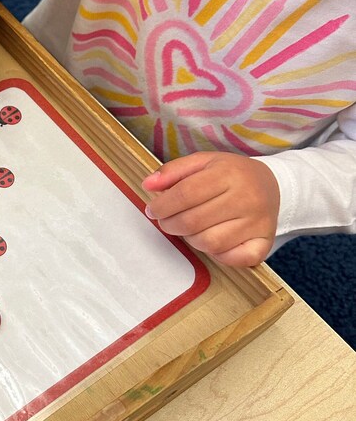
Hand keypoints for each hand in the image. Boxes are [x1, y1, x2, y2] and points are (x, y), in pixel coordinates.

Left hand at [142, 152, 279, 266]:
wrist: (273, 185)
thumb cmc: (230, 175)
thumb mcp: (203, 162)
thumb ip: (172, 171)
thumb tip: (148, 185)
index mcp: (229, 173)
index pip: (185, 193)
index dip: (162, 206)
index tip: (153, 210)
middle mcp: (247, 198)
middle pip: (193, 221)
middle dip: (170, 224)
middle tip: (167, 221)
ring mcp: (258, 222)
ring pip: (209, 243)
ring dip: (191, 239)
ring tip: (191, 229)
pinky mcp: (264, 242)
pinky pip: (233, 258)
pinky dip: (217, 255)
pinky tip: (213, 241)